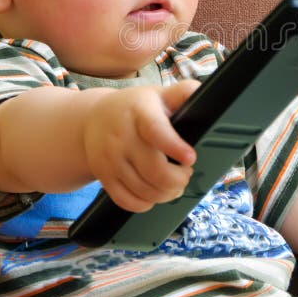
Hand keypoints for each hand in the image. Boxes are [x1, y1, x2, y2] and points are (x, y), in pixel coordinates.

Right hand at [82, 80, 198, 211]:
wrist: (94, 119)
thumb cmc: (135, 107)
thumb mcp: (158, 94)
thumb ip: (182, 93)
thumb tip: (204, 93)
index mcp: (139, 113)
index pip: (155, 130)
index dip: (174, 147)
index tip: (190, 158)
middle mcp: (122, 136)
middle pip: (154, 171)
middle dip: (179, 179)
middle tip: (185, 173)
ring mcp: (110, 159)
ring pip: (143, 190)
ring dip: (166, 194)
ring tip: (174, 184)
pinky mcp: (103, 176)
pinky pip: (126, 201)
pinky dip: (145, 203)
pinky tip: (153, 193)